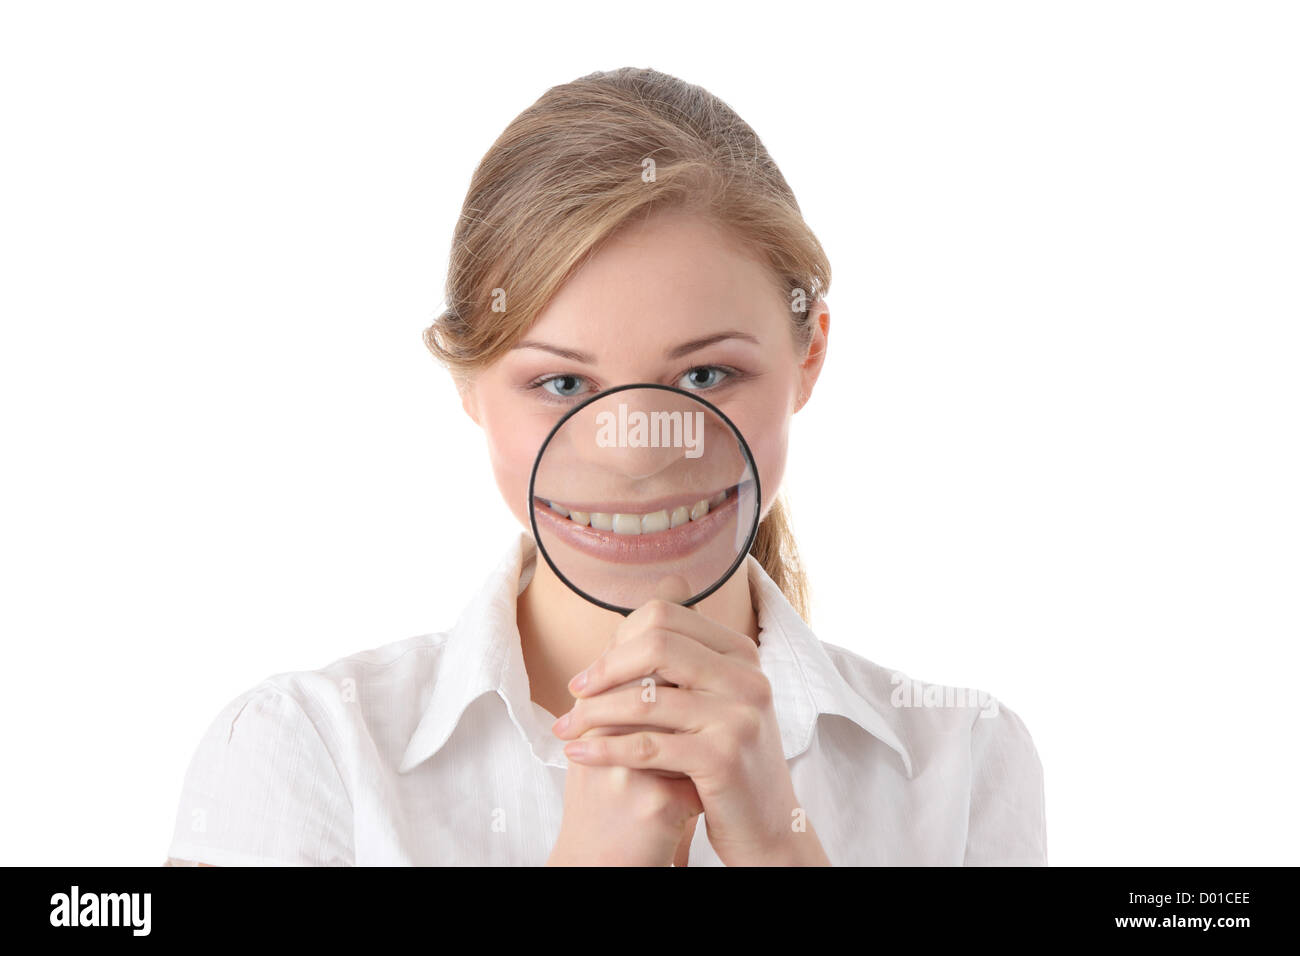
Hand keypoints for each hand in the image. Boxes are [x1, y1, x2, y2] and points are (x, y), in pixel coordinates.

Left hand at [552, 592, 829, 865]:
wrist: (768, 827)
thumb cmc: (726, 761)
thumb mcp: (714, 702)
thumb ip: (677, 666)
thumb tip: (617, 629)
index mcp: (741, 653)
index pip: (665, 617)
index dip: (618, 640)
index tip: (591, 673)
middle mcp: (746, 677)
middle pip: (655, 645)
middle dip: (604, 669)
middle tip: (574, 693)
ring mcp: (738, 716)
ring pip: (644, 699)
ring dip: (593, 713)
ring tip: (566, 727)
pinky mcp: (723, 758)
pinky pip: (646, 745)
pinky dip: (604, 748)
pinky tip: (579, 754)